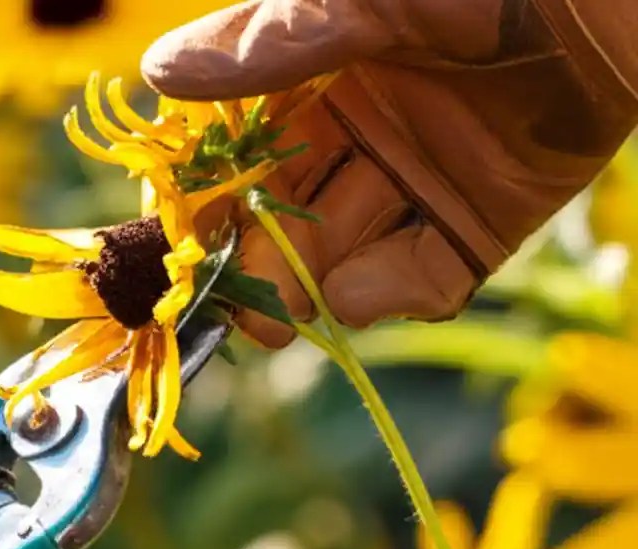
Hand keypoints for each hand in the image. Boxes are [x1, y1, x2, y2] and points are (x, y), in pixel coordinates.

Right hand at [142, 0, 637, 346]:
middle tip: (238, 308)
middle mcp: (364, 131)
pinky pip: (425, 272)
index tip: (185, 242)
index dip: (211, 196)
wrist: (628, 4)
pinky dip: (392, 292)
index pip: (244, 148)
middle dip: (258, 262)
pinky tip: (365, 296)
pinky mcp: (484, 222)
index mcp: (323, 72)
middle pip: (288, 211)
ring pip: (347, 249)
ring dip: (310, 287)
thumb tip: (159, 71)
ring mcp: (422, 180)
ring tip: (284, 316)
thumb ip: (275, 40)